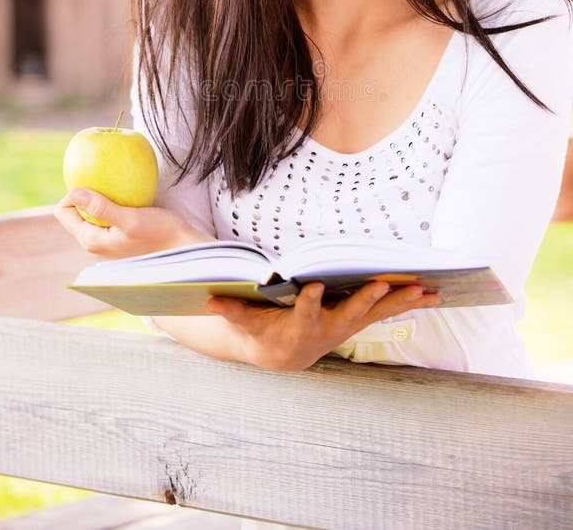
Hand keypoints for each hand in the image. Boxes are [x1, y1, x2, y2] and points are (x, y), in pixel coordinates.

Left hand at [54, 187, 212, 258]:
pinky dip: (110, 200)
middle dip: (84, 193)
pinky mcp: (118, 233)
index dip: (73, 193)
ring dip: (98, 196)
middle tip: (106, 179)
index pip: (63, 211)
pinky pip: (104, 212)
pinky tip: (125, 191)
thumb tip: (74, 191)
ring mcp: (106, 239)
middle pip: (74, 211)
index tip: (95, 182)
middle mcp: (94, 241)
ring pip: (89, 211)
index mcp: (91, 239)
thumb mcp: (131, 219)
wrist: (182, 247)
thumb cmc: (159, 233)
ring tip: (115, 184)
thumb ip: (101, 207)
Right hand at [207, 281, 440, 370]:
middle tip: (382, 284)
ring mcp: (347, 326)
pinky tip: (433, 293)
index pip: (303, 313)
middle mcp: (328, 329)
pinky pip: (387, 311)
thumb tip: (206, 299)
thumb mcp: (243, 322)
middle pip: (350, 313)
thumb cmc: (261, 332)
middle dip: (367, 299)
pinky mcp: (359, 320)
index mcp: (298, 328)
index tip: (311, 285)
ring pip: (377, 313)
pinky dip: (409, 301)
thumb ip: (230, 310)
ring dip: (401, 301)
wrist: (283, 356)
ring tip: (427, 290)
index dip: (307, 301)